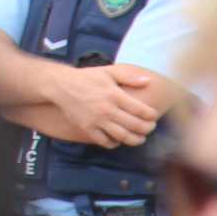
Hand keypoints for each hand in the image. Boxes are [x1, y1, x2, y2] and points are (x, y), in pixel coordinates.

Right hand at [46, 64, 162, 148]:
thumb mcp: (108, 72)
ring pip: (123, 137)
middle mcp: (107, 109)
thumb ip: (129, 77)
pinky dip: (115, 143)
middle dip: (147, 129)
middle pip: (135, 126)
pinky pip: (105, 141)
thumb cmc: (87, 77)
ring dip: (135, 140)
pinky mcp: (87, 128)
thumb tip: (148, 81)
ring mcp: (97, 120)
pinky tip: (119, 139)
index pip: (141, 110)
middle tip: (150, 128)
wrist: (62, 86)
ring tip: (140, 138)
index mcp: (114, 95)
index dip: (152, 116)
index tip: (154, 116)